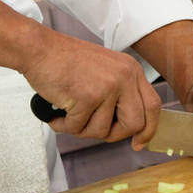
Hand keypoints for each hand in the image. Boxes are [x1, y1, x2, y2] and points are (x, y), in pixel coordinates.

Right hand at [22, 30, 160, 146]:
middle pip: (134, 124)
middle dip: (114, 135)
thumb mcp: (106, 70)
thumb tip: (129, 126)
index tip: (139, 143)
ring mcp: (107, 87)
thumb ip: (121, 93)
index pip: (153, 106)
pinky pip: (78, 128)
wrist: (40, 49)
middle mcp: (124, 77)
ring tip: (69, 112)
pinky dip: (64, 125)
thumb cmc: (66, 61)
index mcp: (131, 70)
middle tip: (94, 129)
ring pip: (103, 131)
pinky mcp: (87, 97)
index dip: (148, 129)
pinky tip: (58, 111)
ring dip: (82, 128)